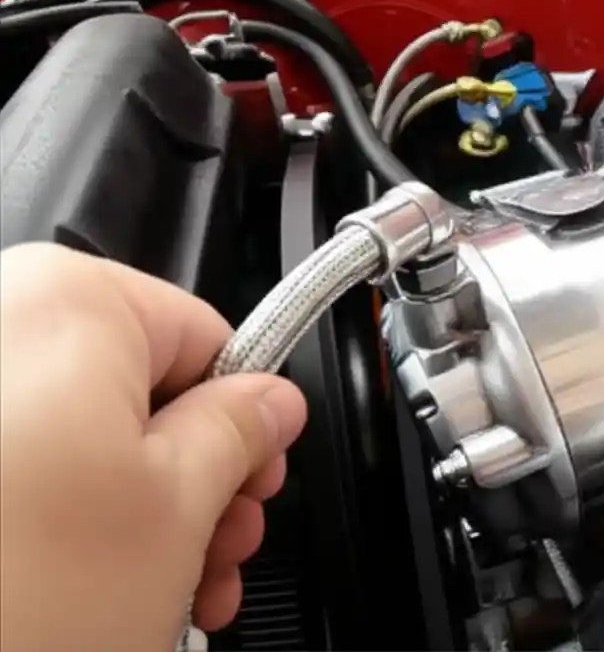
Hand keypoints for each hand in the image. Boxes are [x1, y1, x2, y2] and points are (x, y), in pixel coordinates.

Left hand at [0, 243, 306, 650]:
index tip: (252, 479)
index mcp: (60, 305)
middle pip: (137, 390)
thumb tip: (269, 401)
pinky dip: (56, 513)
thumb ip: (240, 432)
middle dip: (192, 479)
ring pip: (72, 432)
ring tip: (160, 586)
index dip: (243, 417)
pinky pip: (10, 460)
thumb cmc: (10, 606)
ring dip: (135, 509)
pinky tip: (91, 581)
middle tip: (214, 548)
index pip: (205, 336)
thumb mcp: (179, 510)